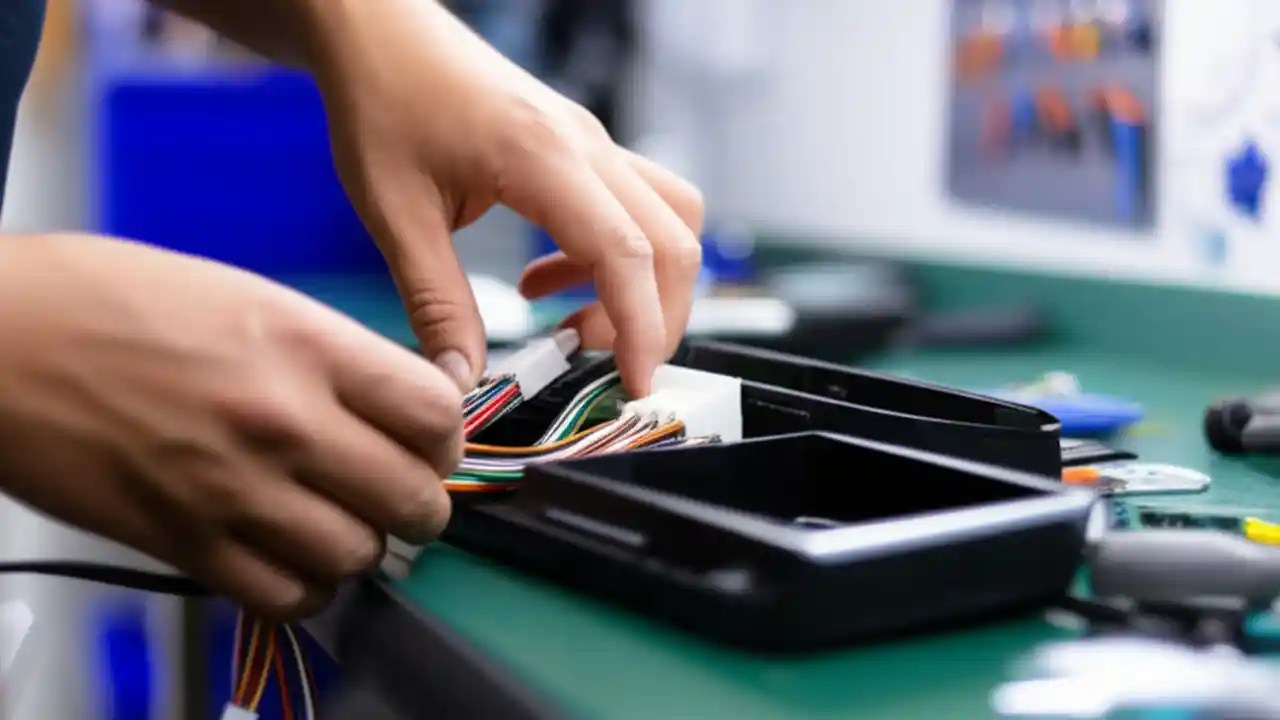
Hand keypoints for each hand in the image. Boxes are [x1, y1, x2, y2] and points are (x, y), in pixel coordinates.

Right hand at [0, 234, 462, 616]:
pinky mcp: (185, 542)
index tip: (433, 441)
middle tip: (401, 491)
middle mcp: (283, 419)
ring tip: (340, 520)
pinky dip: (305, 585)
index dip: (447, 435)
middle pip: (415, 498)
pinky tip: (292, 555)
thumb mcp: (245, 296)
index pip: (437, 412)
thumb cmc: (106, 301)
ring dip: (362, 545)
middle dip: (420, 501)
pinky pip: (288, 595)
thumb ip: (329, 355)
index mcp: (305, 343)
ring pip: (359, 556)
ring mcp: (235, 488)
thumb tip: (392, 401)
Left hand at [308, 0, 704, 395]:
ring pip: (668, 221)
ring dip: (641, 286)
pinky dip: (609, 259)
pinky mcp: (581, 148)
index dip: (643, 328)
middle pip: (672, 242)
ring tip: (572, 324)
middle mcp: (586, 146)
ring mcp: (591, 143)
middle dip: (656, 318)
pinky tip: (543, 281)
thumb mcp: (395, 212)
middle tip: (606, 367)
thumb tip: (460, 379)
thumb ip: (435, 302)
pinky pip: (632, 208)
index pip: (627, 253)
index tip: (636, 384)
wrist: (380, 29)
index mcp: (545, 158)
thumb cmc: (384, 99)